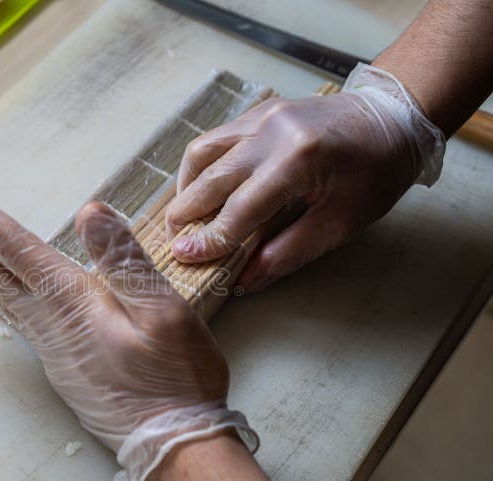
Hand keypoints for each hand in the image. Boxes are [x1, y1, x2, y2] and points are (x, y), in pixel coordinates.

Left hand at [0, 177, 256, 480]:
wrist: (169, 443)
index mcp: (70, 302)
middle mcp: (47, 322)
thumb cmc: (174, 379)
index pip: (13, 246)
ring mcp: (48, 344)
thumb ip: (125, 260)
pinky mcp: (59, 360)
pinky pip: (16, 312)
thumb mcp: (165, 312)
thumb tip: (90, 211)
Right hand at [165, 64, 444, 292]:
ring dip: (186, 187)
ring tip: (183, 216)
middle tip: (175, 243)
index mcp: (297, 161)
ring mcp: (260, 116)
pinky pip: (215, 139)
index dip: (210, 239)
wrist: (392, 117)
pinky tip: (202, 188)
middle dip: (185, 214)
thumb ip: (288, 253)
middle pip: (210, 178)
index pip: (238, 210)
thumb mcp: (340, 223)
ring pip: (202, 152)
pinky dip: (201, 167)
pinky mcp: (257, 112)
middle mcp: (271, 132)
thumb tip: (244, 280)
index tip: (184, 259)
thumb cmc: (376, 173)